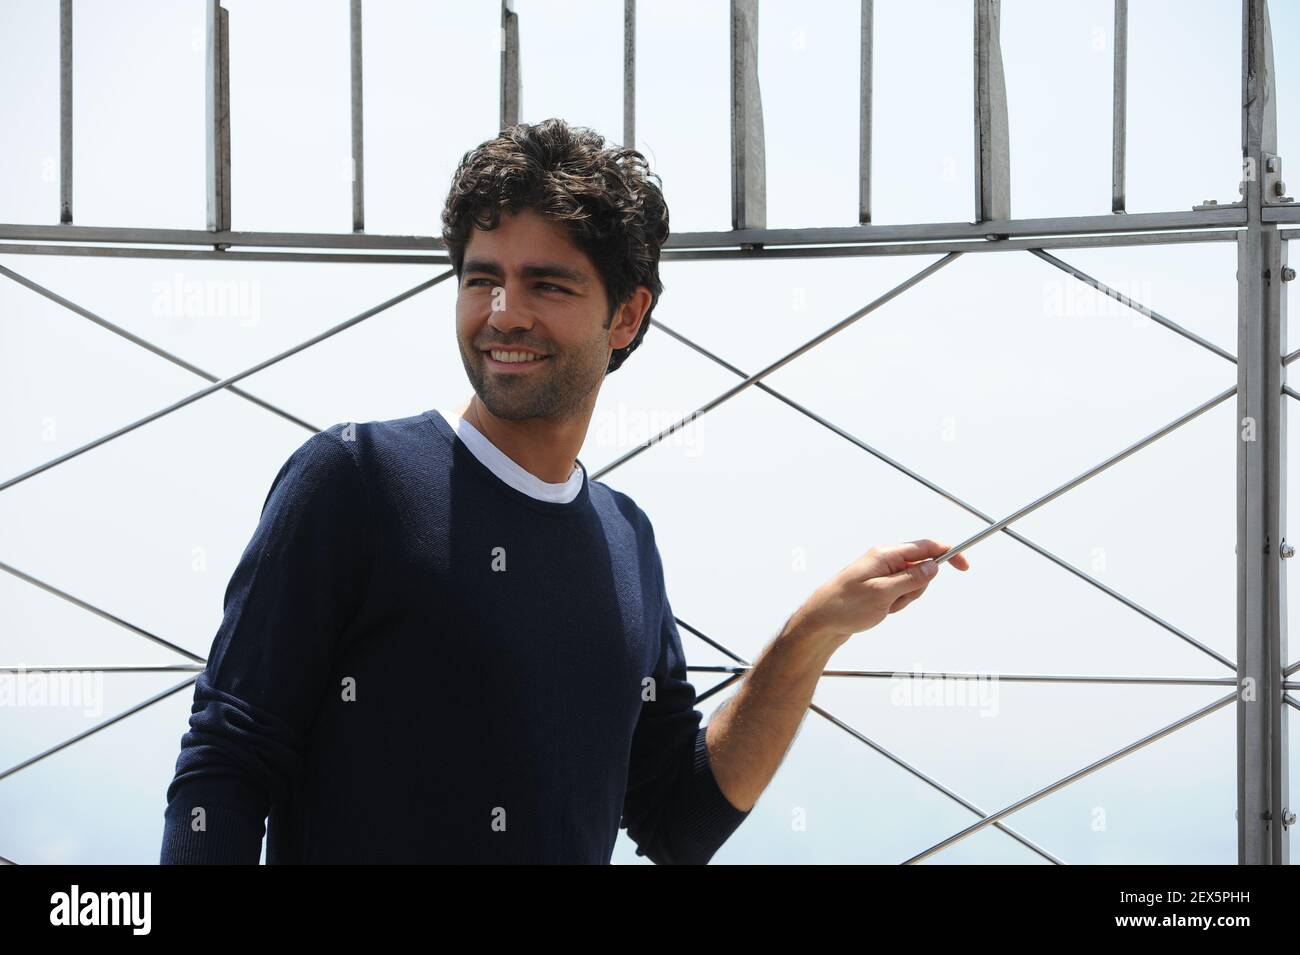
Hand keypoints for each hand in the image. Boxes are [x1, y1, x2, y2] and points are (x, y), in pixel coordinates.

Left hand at [792, 539, 970, 648]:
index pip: (926, 547)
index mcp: (886, 554)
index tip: (965, 566)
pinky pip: (900, 594)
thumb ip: (912, 579)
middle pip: (921, 569)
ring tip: (882, 608)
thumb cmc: (846, 607)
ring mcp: (881, 573)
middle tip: (894, 601)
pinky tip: (878, 611)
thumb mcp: (883, 594)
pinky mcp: (878, 586)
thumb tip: (934, 567)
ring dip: (904, 600)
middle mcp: (884, 559)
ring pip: (912, 585)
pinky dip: (895, 605)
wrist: (820, 622)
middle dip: (916, 589)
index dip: (948, 554)